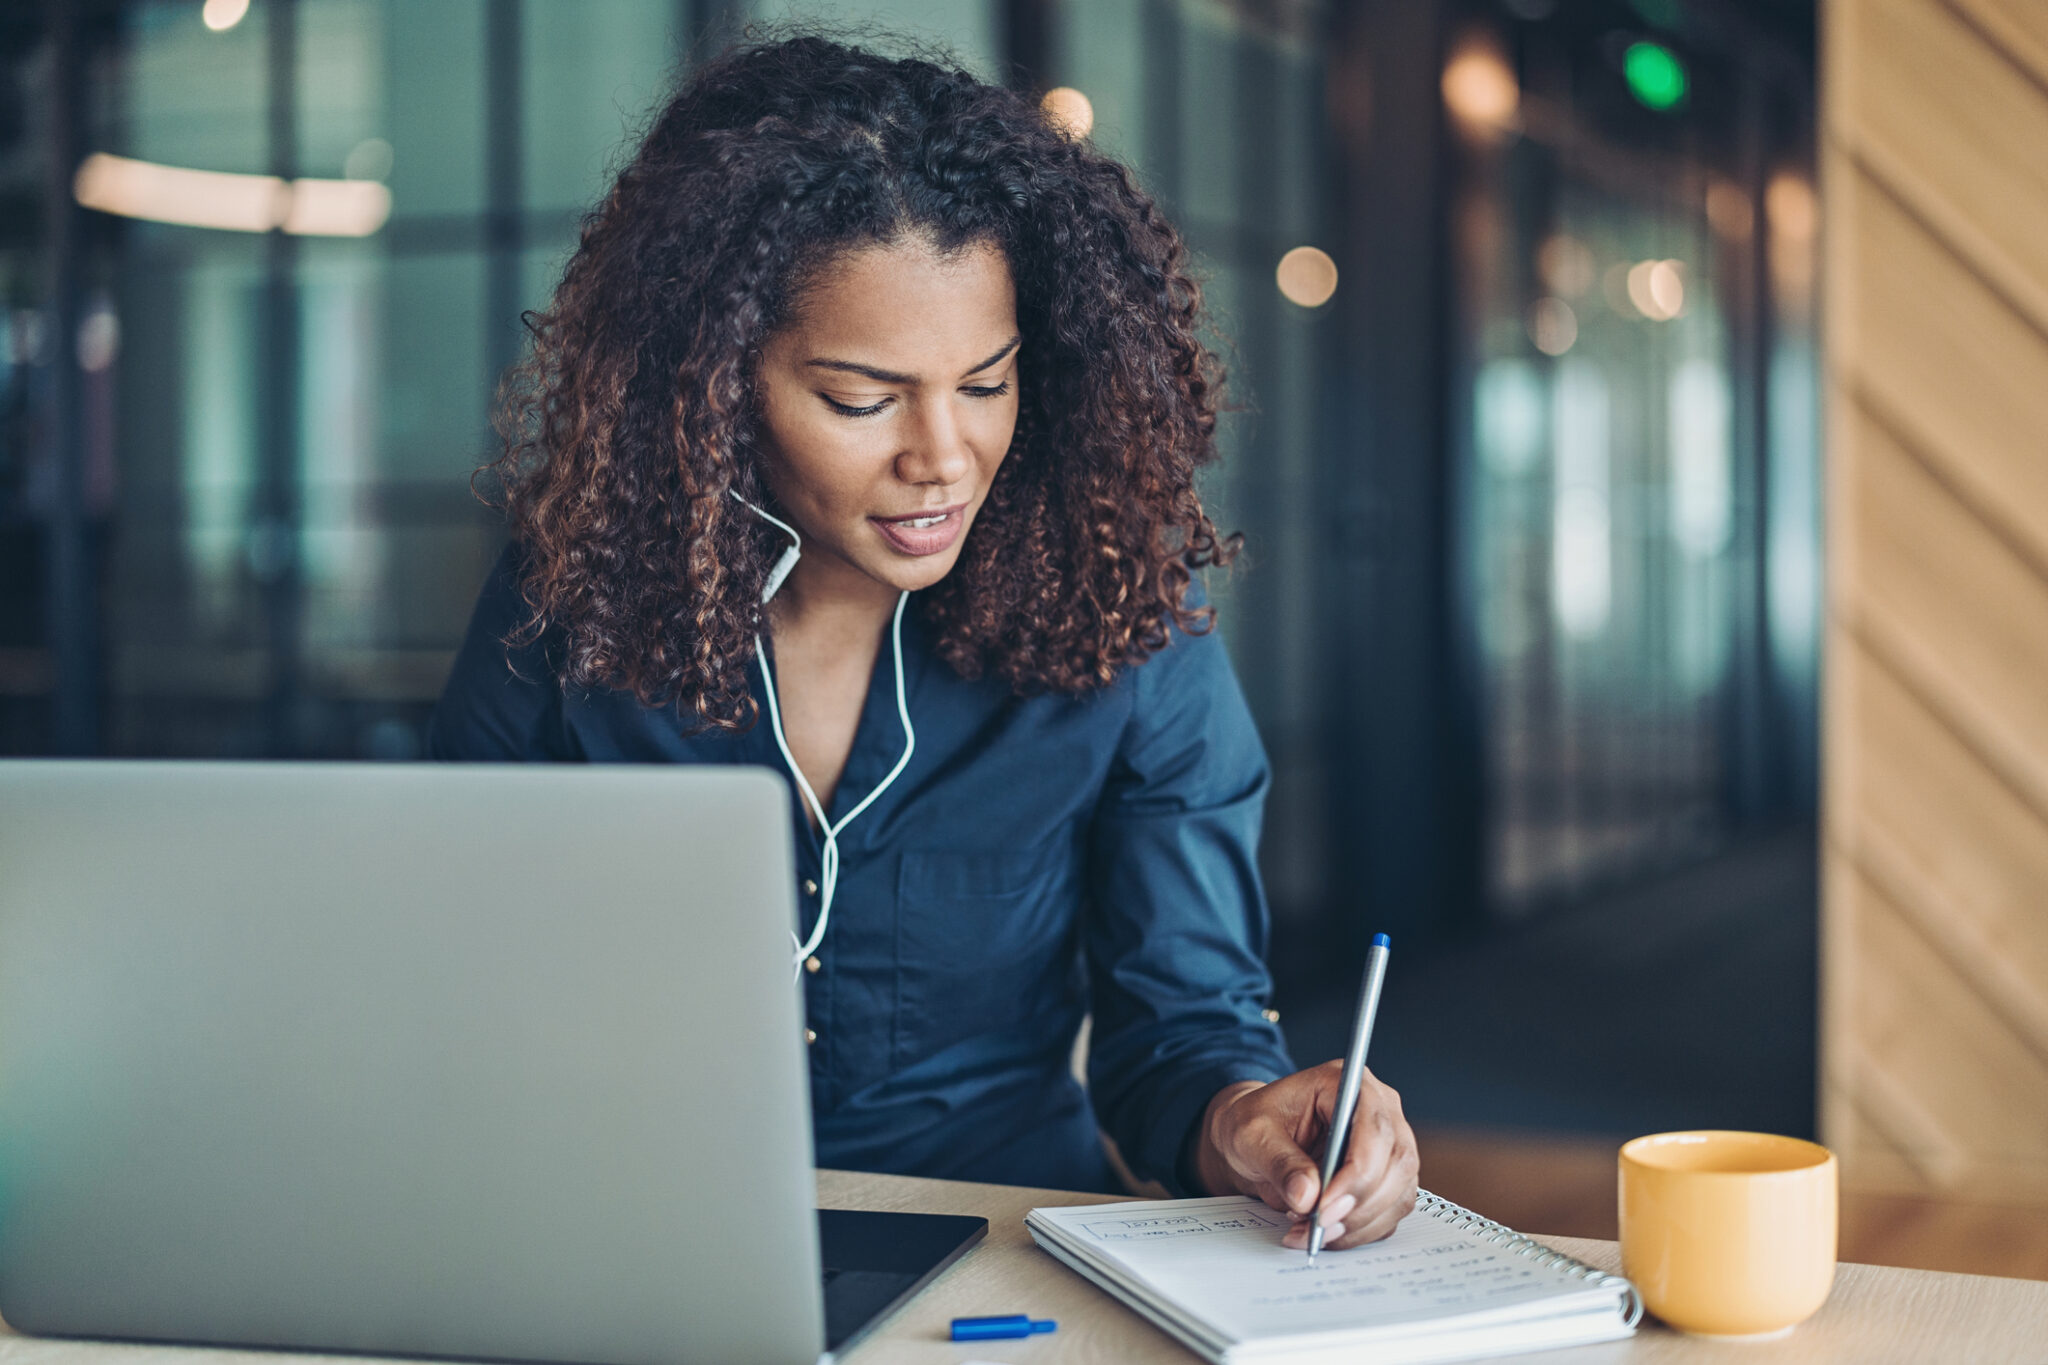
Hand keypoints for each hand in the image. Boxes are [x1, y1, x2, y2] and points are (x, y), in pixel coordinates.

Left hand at [1192, 1062, 1418, 1250]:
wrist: (1256, 1140)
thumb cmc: (1255, 1124)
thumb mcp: (1252, 1135)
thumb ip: (1279, 1162)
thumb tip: (1307, 1197)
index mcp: (1346, 1083)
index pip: (1375, 1129)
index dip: (1357, 1173)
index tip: (1324, 1207)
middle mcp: (1379, 1110)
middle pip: (1397, 1164)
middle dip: (1358, 1205)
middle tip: (1318, 1227)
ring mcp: (1389, 1145)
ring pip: (1398, 1194)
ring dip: (1357, 1224)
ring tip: (1309, 1231)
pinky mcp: (1387, 1179)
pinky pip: (1388, 1214)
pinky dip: (1358, 1232)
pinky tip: (1322, 1232)